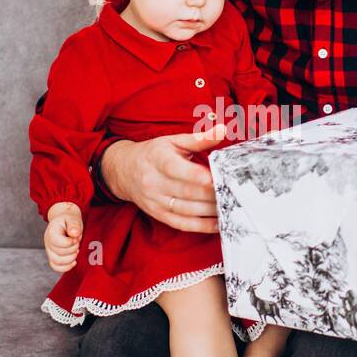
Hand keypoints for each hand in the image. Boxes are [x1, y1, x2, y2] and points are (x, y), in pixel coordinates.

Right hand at [45, 202, 83, 272]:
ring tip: (76, 250)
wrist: (65, 222)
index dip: (69, 243)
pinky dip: (66, 267)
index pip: (56, 242)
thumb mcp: (73, 218)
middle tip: (77, 242)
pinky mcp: (53, 257)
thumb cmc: (69, 220)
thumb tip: (74, 234)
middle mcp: (48, 242)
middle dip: (73, 249)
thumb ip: (74, 225)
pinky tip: (74, 261)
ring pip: (57, 262)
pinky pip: (56, 267)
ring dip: (71, 258)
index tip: (76, 238)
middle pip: (59, 253)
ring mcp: (49, 251)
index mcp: (52, 231)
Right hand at [100, 124, 227, 232]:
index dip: (195, 175)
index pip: (175, 168)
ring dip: (210, 210)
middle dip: (210, 194)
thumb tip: (222, 130)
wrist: (124, 171)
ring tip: (229, 206)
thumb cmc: (153, 154)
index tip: (213, 178)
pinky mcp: (159, 215)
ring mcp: (156, 201)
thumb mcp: (172, 141)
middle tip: (232, 192)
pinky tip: (219, 223)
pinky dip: (202, 226)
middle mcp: (154, 182)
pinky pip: (182, 224)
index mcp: (158, 160)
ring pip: (186, 210)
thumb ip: (198, 139)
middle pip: (185, 192)